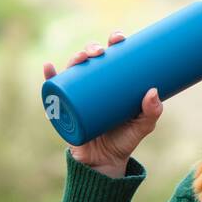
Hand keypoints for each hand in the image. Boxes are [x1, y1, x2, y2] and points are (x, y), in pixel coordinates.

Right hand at [43, 31, 162, 168]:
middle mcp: (93, 85)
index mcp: (113, 82)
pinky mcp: (65, 109)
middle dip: (92, 48)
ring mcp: (77, 95)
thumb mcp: (142, 126)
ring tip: (80, 58)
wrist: (105, 163)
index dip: (113, 42)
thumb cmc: (124, 140)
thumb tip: (153, 91)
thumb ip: (152, 112)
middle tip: (100, 51)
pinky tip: (48, 68)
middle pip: (90, 59)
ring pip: (72, 70)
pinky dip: (49, 78)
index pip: (112, 56)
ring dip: (74, 58)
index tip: (118, 38)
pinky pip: (54, 92)